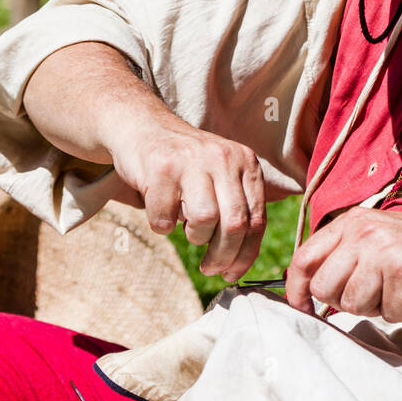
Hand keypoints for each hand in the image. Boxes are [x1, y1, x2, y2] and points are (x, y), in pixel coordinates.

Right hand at [110, 116, 266, 280]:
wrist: (144, 127)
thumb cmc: (187, 165)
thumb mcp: (222, 176)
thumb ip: (237, 208)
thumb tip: (240, 262)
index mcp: (246, 163)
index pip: (257, 219)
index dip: (247, 254)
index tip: (233, 273)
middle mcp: (224, 158)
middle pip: (234, 225)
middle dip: (223, 256)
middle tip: (211, 268)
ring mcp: (192, 161)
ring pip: (204, 221)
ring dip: (194, 237)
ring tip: (187, 229)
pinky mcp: (161, 168)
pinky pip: (165, 218)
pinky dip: (162, 225)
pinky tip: (162, 213)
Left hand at [284, 207, 401, 322]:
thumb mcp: (378, 239)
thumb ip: (346, 257)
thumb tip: (309, 290)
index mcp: (352, 222)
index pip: (304, 258)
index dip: (296, 290)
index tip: (301, 310)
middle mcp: (363, 231)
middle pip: (324, 288)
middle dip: (345, 302)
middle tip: (374, 295)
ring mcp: (382, 250)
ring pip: (352, 304)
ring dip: (377, 307)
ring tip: (400, 290)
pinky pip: (387, 312)